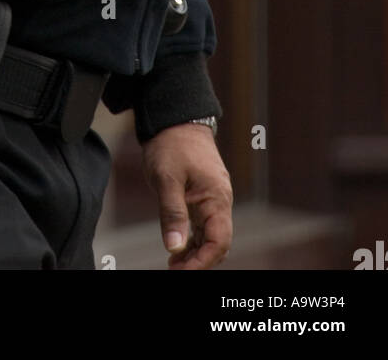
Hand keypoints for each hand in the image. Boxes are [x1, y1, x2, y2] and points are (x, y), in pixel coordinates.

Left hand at [141, 123, 232, 269]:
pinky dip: (194, 239)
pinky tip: (178, 246)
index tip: (180, 270)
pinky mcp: (204, 195)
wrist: (176, 117)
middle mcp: (220, 200)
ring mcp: (213, 197)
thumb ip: (172, 213)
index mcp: (217, 197)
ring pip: (211, 235)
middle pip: (217, 243)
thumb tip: (175, 247)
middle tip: (173, 269)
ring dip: (195, 252)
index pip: (219, 241)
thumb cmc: (171, 143)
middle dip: (198, 261)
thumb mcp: (166, 178)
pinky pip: (205, 224)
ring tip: (173, 262)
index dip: (202, 261)